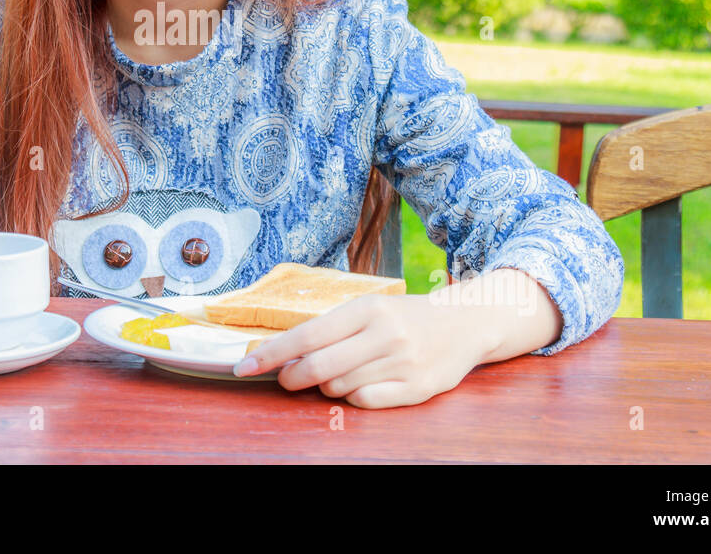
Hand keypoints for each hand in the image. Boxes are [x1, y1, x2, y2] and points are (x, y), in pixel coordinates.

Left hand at [232, 293, 494, 408]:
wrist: (466, 323)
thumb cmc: (405, 317)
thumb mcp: (370, 309)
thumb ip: (332, 330)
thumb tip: (285, 356)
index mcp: (367, 308)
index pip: (308, 335)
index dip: (272, 353)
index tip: (244, 367)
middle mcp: (386, 334)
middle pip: (319, 367)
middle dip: (292, 378)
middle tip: (285, 380)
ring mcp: (403, 362)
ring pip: (340, 387)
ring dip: (326, 386)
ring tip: (337, 374)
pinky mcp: (418, 388)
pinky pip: (366, 401)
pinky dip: (353, 397)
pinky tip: (360, 385)